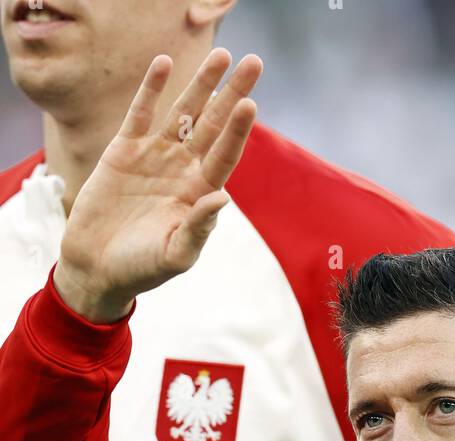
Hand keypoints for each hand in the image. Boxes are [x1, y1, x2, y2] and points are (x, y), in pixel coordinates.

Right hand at [53, 49, 260, 323]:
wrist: (98, 267)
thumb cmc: (142, 269)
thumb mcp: (175, 255)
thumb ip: (198, 228)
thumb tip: (221, 197)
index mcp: (199, 193)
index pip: (224, 154)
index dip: (237, 129)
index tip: (250, 102)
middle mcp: (182, 169)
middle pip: (212, 124)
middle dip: (231, 93)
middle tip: (253, 62)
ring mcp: (154, 156)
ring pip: (182, 112)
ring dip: (200, 83)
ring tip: (220, 55)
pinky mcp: (123, 150)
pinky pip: (141, 113)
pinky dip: (151, 88)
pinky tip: (164, 62)